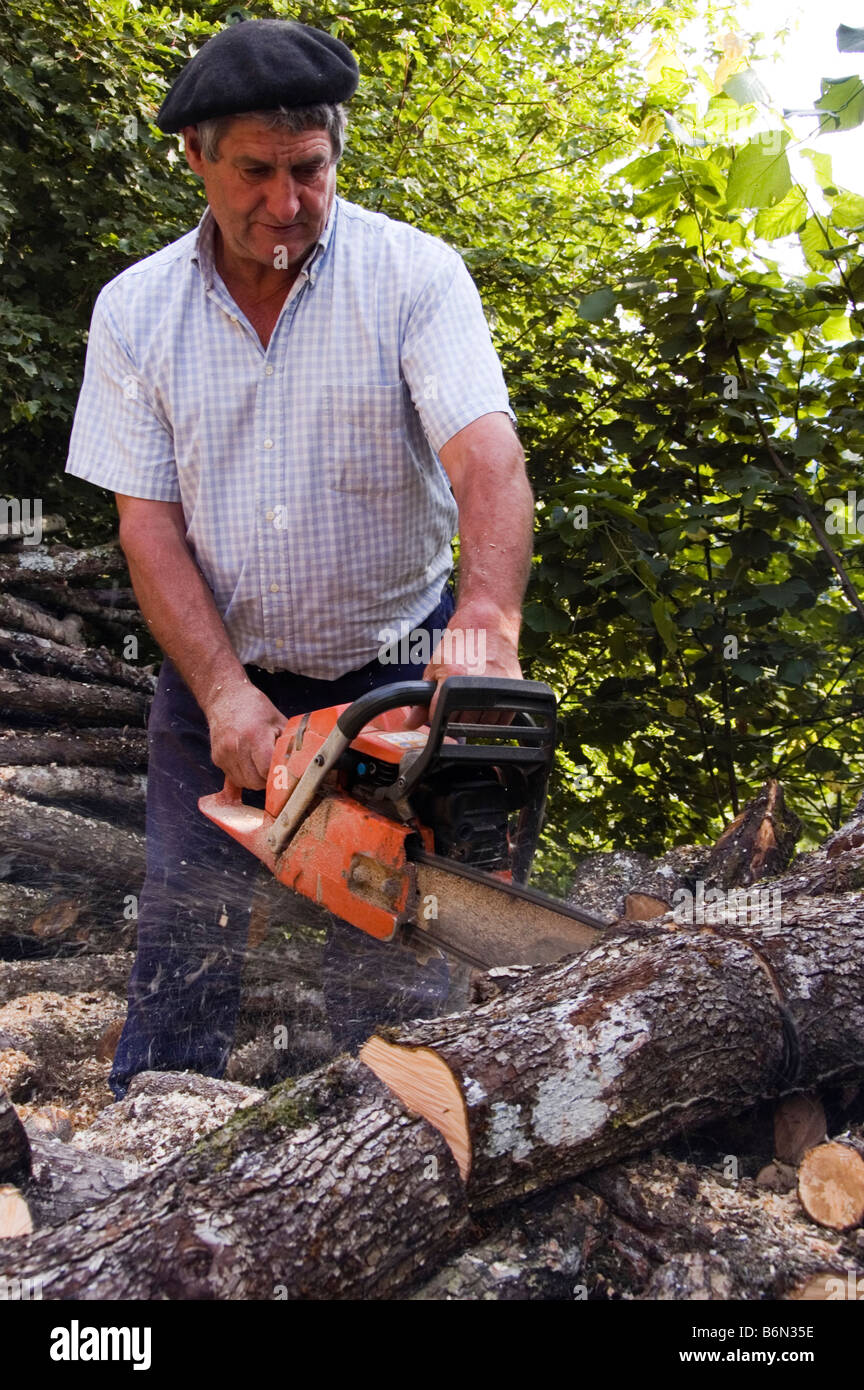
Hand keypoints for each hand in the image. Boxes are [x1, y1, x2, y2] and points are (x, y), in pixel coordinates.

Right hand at [205, 680, 285, 789]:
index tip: (285, 771)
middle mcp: (235, 747)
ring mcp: (223, 754)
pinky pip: (234, 777)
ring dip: (256, 779)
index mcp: (254, 736)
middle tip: (275, 769)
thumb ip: (288, 744)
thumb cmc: (255, 707)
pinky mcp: (216, 758)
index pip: (268, 770)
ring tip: (262, 764)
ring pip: (244, 783)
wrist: (225, 697)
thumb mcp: (278, 721)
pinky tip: (250, 761)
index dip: (278, 774)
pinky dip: (244, 775)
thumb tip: (300, 764)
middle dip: (268, 779)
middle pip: (255, 781)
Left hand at [402, 612, 522, 729]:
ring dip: (474, 719)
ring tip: (472, 698)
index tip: (438, 707)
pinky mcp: (513, 690)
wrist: (488, 624)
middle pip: (460, 724)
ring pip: (481, 725)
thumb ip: (421, 699)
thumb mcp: (434, 667)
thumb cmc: (460, 642)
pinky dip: (492, 717)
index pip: (438, 716)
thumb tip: (410, 724)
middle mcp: (476, 685)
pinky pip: (501, 720)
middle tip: (457, 698)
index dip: (435, 715)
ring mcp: (497, 689)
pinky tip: (486, 702)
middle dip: (455, 717)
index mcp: (453, 678)